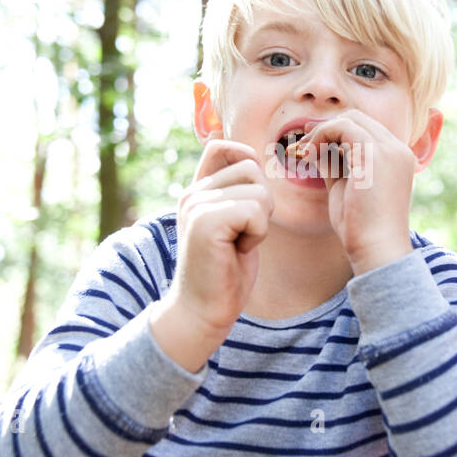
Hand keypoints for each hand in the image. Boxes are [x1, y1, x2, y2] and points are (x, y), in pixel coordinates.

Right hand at [150, 135, 271, 369]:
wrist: (203, 311)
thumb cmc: (225, 271)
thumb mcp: (233, 224)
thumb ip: (237, 193)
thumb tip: (251, 157)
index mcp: (198, 190)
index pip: (222, 146)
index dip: (247, 159)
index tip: (250, 200)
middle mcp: (193, 193)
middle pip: (252, 168)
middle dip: (262, 203)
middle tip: (243, 233)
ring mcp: (196, 205)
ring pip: (259, 192)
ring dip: (261, 222)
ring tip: (238, 243)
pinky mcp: (205, 221)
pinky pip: (256, 211)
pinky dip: (257, 234)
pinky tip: (237, 251)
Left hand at [293, 109, 415, 273]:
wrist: (376, 248)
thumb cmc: (361, 228)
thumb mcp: (346, 188)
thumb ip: (336, 165)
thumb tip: (318, 148)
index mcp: (396, 158)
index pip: (365, 129)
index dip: (336, 132)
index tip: (312, 145)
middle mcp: (398, 150)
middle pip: (358, 118)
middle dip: (327, 128)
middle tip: (304, 146)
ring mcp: (389, 150)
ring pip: (350, 119)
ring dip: (322, 132)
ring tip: (305, 154)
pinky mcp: (374, 154)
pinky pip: (342, 127)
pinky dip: (321, 135)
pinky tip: (309, 155)